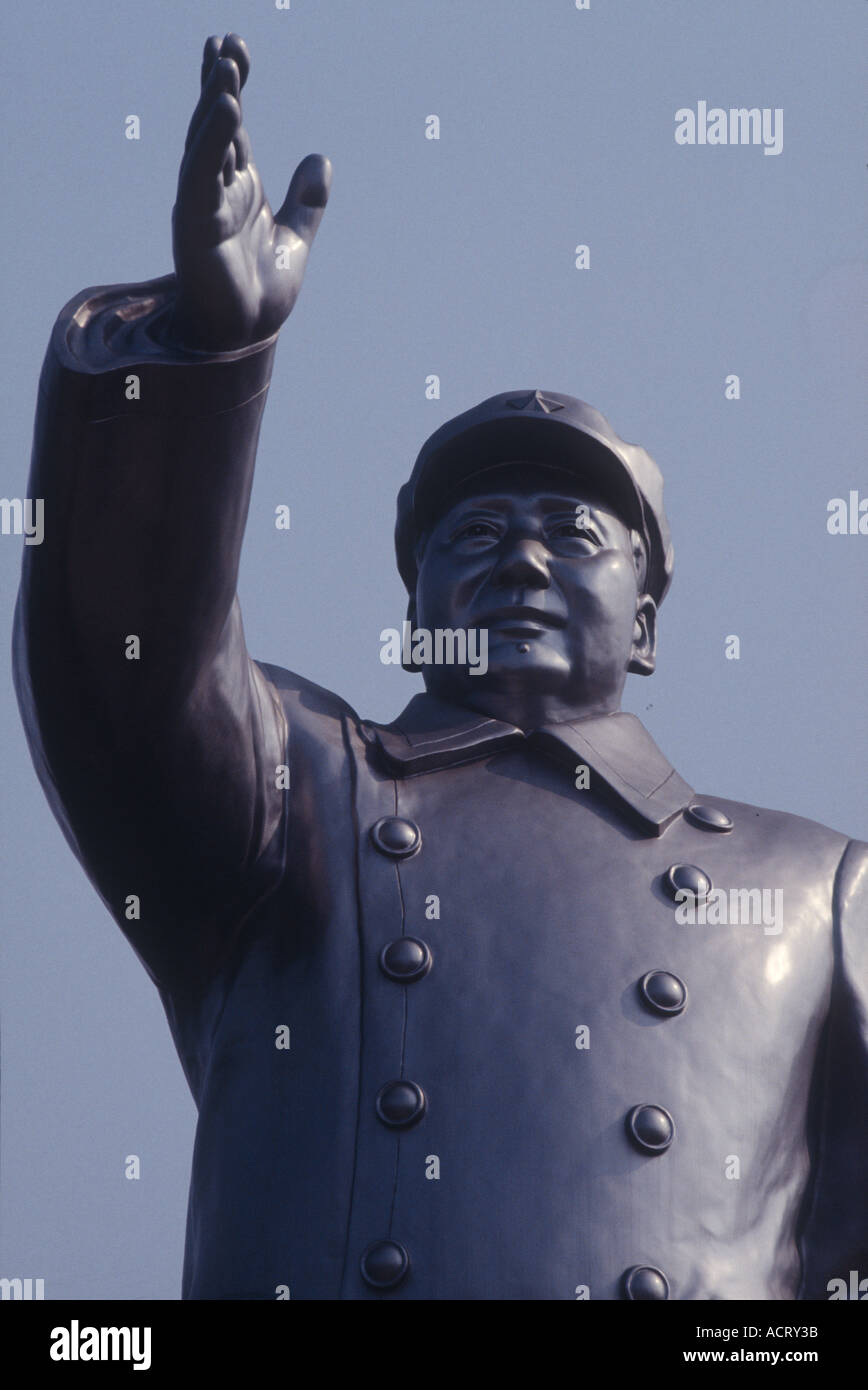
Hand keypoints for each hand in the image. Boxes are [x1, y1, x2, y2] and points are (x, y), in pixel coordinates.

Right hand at [167, 33, 330, 351]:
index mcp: (237, 189)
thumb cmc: (258, 294)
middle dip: (218, 83)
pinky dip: (212, 139)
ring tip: (224, 64)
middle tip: (226, 43)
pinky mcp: (196, 222)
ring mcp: (202, 204)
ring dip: (213, 102)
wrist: (245, 337)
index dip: (230, 87)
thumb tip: (320, 161)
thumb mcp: (294, 239)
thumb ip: (306, 202)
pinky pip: (201, 173)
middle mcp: (215, 190)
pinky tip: (224, 107)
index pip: (231, 127)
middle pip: (214, 125)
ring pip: (205, 143)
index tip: (234, 49)